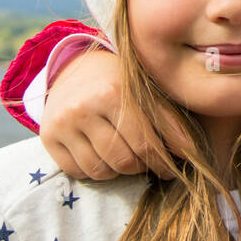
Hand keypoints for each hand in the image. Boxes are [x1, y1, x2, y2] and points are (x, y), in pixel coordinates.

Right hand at [39, 46, 192, 180]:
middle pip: (124, 160)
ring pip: (101, 170)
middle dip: (143, 167)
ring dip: (119, 170)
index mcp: (115, 92)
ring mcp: (64, 123)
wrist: (75, 69)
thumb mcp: (146, 92)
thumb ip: (170, 121)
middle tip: (150, 164)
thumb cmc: (120, 82)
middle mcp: (85, 107)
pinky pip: (78, 171)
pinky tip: (103, 155)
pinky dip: (95, 170)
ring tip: (128, 157)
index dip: (163, 163)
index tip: (172, 170)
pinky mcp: (48, 136)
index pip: (146, 144)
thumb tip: (192, 155)